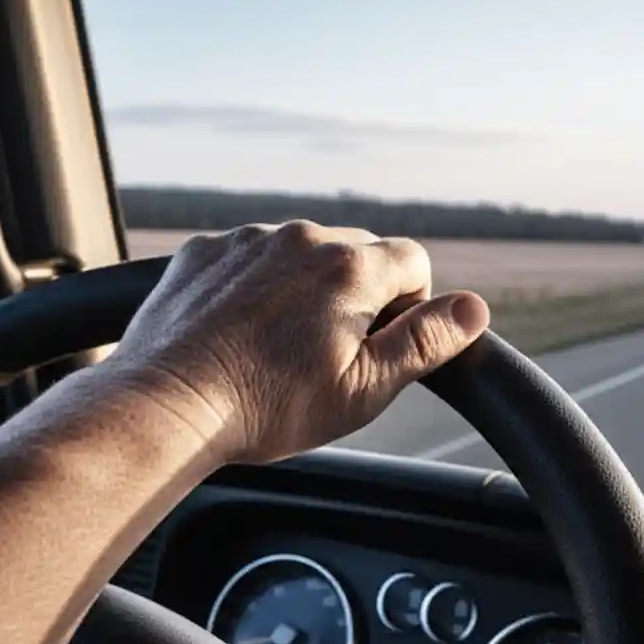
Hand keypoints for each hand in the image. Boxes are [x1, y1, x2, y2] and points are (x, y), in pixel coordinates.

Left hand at [102, 220, 489, 463]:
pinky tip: (236, 331)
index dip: (407, 306)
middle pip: (356, 253)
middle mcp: (301, 237)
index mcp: (351, 269)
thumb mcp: (364, 389)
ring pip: (299, 253)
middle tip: (325, 353)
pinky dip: (251, 285)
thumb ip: (424, 342)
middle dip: (354, 295)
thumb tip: (474, 308)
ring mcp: (247, 240)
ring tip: (273, 347)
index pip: (413, 261)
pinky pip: (248, 257)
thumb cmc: (267, 406)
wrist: (169, 404)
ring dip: (301, 287)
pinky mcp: (205, 251)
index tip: (377, 344)